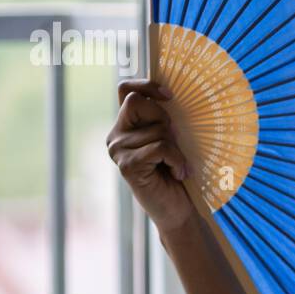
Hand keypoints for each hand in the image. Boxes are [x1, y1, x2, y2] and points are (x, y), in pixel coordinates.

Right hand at [107, 79, 193, 233]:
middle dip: (164, 119)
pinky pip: (160, 147)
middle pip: (138, 102)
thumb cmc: (177, 170)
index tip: (170, 96)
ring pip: (156, 129)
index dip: (146, 85)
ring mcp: (118, 150)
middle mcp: (116, 135)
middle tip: (174, 142)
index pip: (126, 89)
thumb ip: (163, 119)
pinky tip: (178, 173)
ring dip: (176, 147)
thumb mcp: (171, 138)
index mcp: (125, 124)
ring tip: (176, 165)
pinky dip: (177, 160)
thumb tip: (170, 95)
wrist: (178, 208)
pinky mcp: (126, 165)